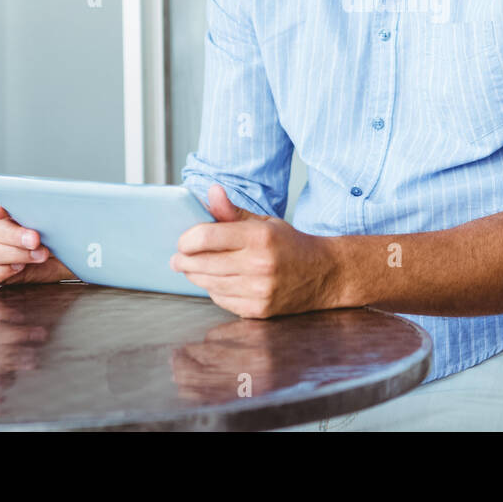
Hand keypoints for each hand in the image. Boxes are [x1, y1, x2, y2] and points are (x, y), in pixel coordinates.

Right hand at [0, 202, 77, 285]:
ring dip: (12, 254)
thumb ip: (66, 212)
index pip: (4, 205)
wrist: (83, 264)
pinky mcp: (3, 274)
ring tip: (38, 256)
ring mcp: (4, 253)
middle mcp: (9, 232)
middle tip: (36, 239)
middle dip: (16, 235)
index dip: (1, 206)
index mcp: (22, 214)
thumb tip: (68, 201)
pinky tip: (18, 269)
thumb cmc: (74, 240)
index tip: (2, 210)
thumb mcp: (75, 222)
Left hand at [171, 184, 342, 317]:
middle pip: (202, 264)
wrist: (324, 274)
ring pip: (208, 284)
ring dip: (196, 276)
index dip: (186, 240)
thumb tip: (212, 192)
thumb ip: (233, 211)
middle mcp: (259, 264)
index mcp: (259, 236)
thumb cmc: (290, 245)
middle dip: (183, 261)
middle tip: (178, 259)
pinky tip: (217, 282)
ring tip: (194, 268)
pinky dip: (214, 290)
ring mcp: (259, 290)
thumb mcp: (265, 222)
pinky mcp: (259, 309)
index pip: (206, 238)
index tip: (182, 242)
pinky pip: (222, 300)